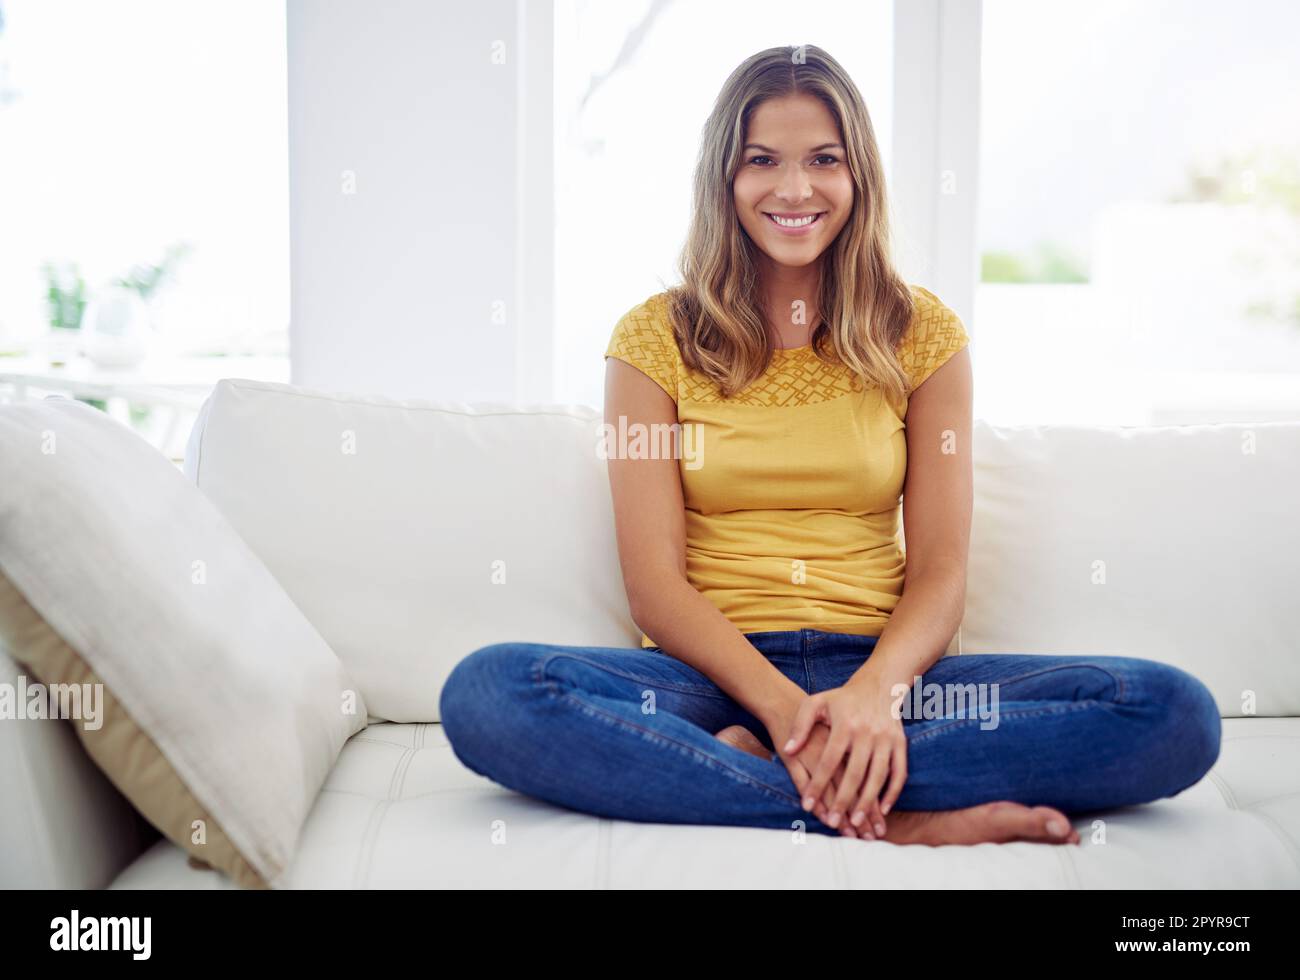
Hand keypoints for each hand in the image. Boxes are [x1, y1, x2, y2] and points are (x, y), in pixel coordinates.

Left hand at [784, 679, 907, 836]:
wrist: (877, 686)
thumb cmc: (841, 699)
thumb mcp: (816, 703)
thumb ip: (800, 726)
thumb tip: (788, 750)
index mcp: (845, 724)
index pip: (829, 760)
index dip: (818, 784)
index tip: (806, 805)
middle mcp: (867, 733)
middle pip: (855, 773)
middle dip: (843, 801)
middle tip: (833, 822)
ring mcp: (886, 739)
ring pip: (878, 776)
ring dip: (868, 802)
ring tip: (856, 822)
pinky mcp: (900, 743)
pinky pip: (900, 772)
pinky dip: (893, 792)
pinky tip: (883, 808)